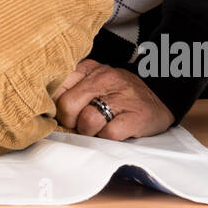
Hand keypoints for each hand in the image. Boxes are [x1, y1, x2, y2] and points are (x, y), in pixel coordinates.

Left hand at [52, 59, 173, 139]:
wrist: (159, 97)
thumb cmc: (119, 93)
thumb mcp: (94, 81)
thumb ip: (71, 87)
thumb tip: (47, 109)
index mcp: (89, 69)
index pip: (57, 86)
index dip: (55, 106)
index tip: (61, 114)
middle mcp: (104, 79)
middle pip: (68, 106)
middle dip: (70, 122)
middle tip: (80, 124)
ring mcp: (121, 97)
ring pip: (87, 121)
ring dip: (89, 131)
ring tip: (99, 127)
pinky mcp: (136, 116)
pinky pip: (109, 134)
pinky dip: (107, 138)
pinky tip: (113, 131)